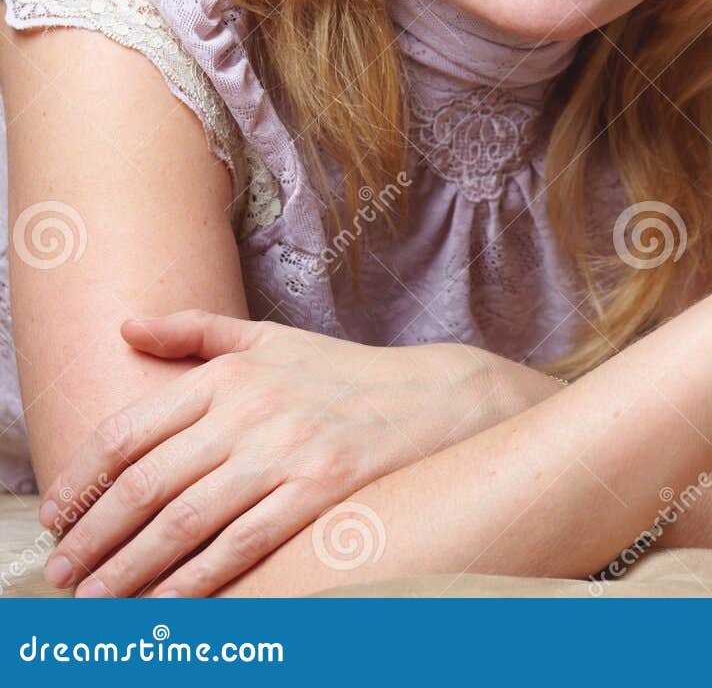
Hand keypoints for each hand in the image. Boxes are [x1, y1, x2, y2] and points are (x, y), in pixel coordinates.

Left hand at [37, 312, 555, 597]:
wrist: (435, 399)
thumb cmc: (344, 375)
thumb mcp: (271, 339)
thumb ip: (196, 332)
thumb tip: (128, 326)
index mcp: (230, 373)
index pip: (130, 431)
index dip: (83, 479)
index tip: (59, 516)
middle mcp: (251, 409)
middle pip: (146, 483)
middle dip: (95, 537)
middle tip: (65, 572)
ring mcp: (286, 451)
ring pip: (184, 521)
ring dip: (130, 568)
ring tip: (98, 598)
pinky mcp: (319, 491)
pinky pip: (241, 544)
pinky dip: (195, 579)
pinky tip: (166, 602)